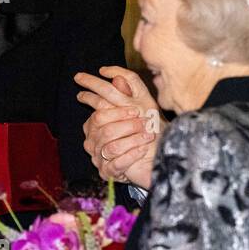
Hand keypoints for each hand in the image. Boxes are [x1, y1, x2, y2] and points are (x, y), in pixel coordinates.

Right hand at [74, 66, 162, 188]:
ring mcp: (99, 158)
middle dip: (127, 125)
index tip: (136, 110)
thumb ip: (128, 92)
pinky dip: (132, 155)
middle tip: (145, 122)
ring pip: (111, 146)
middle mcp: (93, 141)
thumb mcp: (141, 108)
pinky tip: (143, 150)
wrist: (155, 158)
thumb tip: (117, 76)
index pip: (98, 114)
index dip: (118, 111)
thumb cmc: (146, 132)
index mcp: (95, 124)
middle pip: (104, 129)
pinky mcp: (108, 172)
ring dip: (133, 140)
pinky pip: (116, 163)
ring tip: (148, 136)